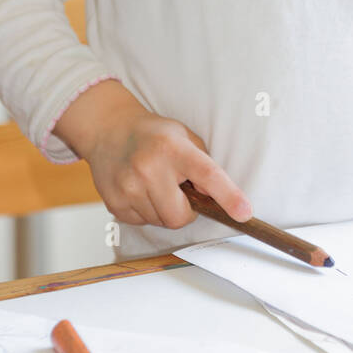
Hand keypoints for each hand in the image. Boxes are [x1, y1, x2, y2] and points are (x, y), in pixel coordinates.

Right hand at [52, 79, 252, 228]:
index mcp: (173, 148)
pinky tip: (139, 189)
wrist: (108, 129)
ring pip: (161, 222)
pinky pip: (142, 223)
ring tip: (155, 184)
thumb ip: (203, 164)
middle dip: (185, 210)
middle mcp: (149, 168)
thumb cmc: (154, 134)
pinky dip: (146, 211)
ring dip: (164, 210)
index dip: (228, 195)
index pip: (207, 174)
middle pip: (180, 216)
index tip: (244, 212)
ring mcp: (129, 187)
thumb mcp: (183, 136)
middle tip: (178, 190)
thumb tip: (216, 198)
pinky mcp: (115, 203)